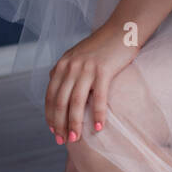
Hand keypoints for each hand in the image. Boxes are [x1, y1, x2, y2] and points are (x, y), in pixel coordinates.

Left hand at [45, 20, 137, 143]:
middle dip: (59, 124)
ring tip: (76, 138)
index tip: (54, 132)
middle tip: (64, 141)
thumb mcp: (77, 56)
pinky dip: (98, 114)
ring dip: (75, 123)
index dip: (50, 116)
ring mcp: (86, 68)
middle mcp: (70, 67)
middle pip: (60, 102)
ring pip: (75, 102)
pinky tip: (99, 127)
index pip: (50, 96)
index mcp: (62, 66)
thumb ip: (66, 72)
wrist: (121, 30)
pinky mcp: (103, 70)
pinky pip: (98, 97)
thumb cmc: (102, 46)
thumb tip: (58, 91)